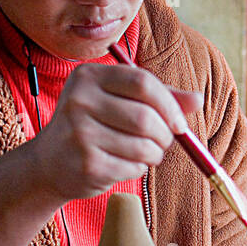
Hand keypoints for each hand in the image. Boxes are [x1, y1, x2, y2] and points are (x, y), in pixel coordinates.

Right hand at [27, 63, 202, 201]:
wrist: (48, 163)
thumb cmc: (93, 126)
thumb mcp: (119, 101)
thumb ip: (159, 97)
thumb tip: (198, 99)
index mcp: (89, 76)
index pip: (143, 82)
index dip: (169, 105)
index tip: (179, 123)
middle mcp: (79, 100)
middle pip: (146, 117)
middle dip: (165, 135)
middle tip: (163, 142)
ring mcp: (79, 133)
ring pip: (143, 146)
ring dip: (154, 155)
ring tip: (145, 155)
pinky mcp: (85, 164)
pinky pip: (132, 168)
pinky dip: (138, 169)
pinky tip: (124, 165)